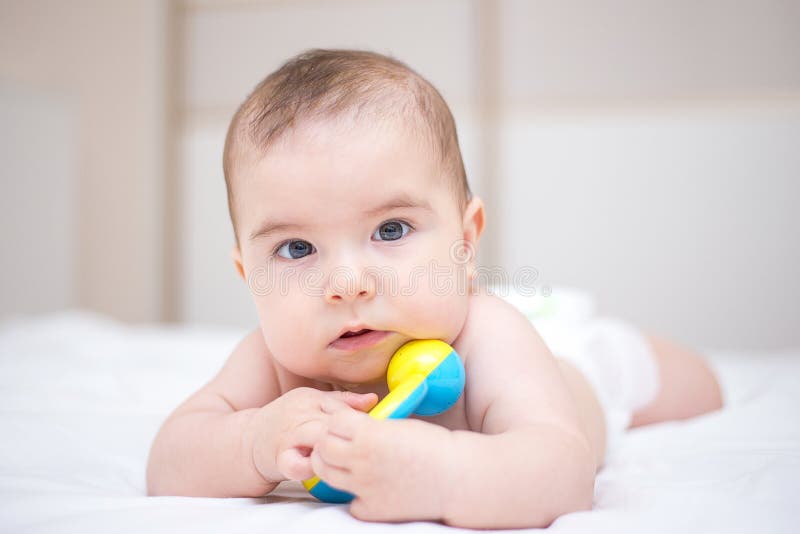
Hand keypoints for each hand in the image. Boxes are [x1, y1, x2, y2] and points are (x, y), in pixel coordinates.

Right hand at [249, 388, 377, 483]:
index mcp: (311, 398)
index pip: (343, 407)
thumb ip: (341, 402)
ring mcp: (290, 435)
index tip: (374, 436)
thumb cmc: (287, 422)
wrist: (248, 440)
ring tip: (347, 459)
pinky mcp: (280, 457)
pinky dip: (310, 467)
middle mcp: (300, 414)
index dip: (360, 423)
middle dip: (351, 437)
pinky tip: (320, 469)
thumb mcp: (311, 403)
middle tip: (368, 451)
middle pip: (334, 422)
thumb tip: (373, 399)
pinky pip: (297, 464)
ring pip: (319, 439)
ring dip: (334, 449)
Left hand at [310, 406, 453, 522]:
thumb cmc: (434, 445)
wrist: (457, 477)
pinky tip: (369, 486)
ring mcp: (364, 488)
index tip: (347, 422)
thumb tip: (348, 425)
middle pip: (323, 448)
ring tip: (348, 461)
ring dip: (332, 465)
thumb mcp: (398, 424)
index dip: (339, 420)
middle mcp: (361, 461)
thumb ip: (370, 426)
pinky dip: (355, 494)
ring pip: (326, 474)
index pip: (333, 422)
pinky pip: (349, 500)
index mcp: (369, 435)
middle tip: (341, 441)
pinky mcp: (371, 509)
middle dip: (328, 441)